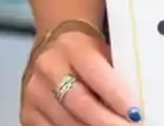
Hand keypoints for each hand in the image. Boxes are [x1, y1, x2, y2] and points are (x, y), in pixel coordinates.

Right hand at [20, 30, 140, 124]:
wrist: (53, 45)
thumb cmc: (88, 50)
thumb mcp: (104, 50)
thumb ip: (117, 73)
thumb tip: (136, 105)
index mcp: (73, 47)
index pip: (96, 75)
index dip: (117, 97)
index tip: (136, 114)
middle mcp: (49, 69)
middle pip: (80, 103)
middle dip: (107, 122)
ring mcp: (34, 92)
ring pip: (66, 122)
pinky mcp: (28, 112)